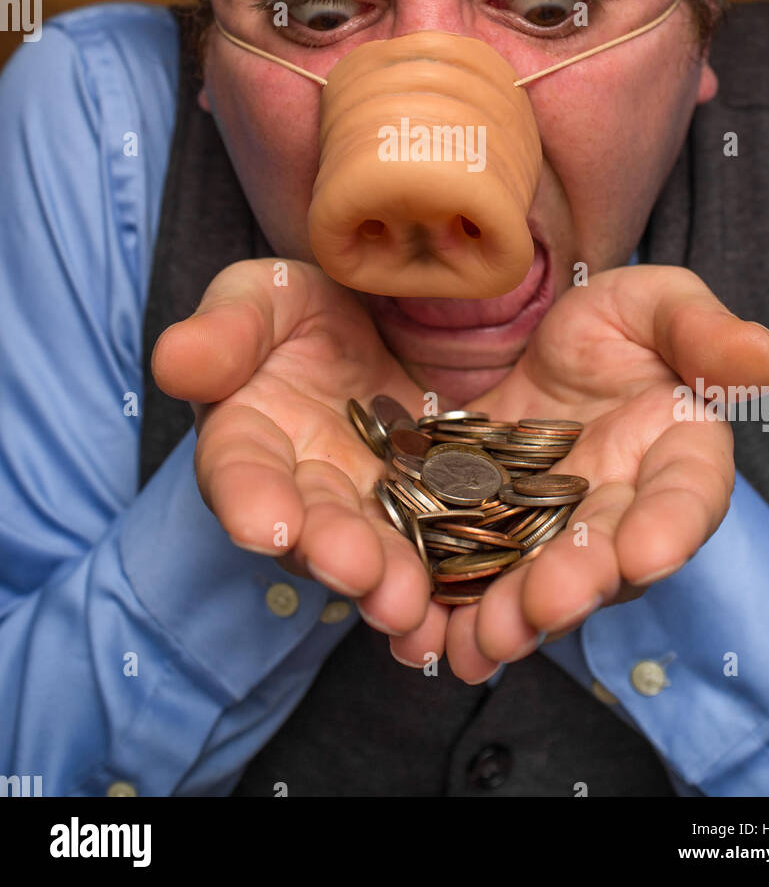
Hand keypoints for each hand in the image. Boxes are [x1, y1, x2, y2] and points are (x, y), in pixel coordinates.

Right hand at [151, 260, 447, 646]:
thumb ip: (228, 326)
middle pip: (310, 529)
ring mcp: (371, 505)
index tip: (262, 525)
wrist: (399, 311)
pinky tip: (456, 611)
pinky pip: (440, 554)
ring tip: (407, 602)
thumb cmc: (313, 300)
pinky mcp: (436, 512)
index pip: (239, 467)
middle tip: (355, 572)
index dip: (248, 496)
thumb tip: (176, 362)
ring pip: (375, 552)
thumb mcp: (270, 294)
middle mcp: (306, 485)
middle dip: (330, 552)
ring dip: (386, 581)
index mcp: (251, 431)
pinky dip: (447, 588)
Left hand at [388, 264, 768, 682]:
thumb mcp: (654, 303)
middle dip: (578, 584)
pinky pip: (477, 582)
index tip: (648, 553)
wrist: (528, 344)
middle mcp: (620, 510)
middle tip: (546, 604)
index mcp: (676, 453)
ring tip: (482, 639)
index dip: (672, 526)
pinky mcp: (489, 539)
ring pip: (541, 585)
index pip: (687, 493)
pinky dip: (455, 614)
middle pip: (608, 558)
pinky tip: (430, 637)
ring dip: (514, 618)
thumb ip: (701, 330)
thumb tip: (763, 361)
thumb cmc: (613, 323)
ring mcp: (553, 534)